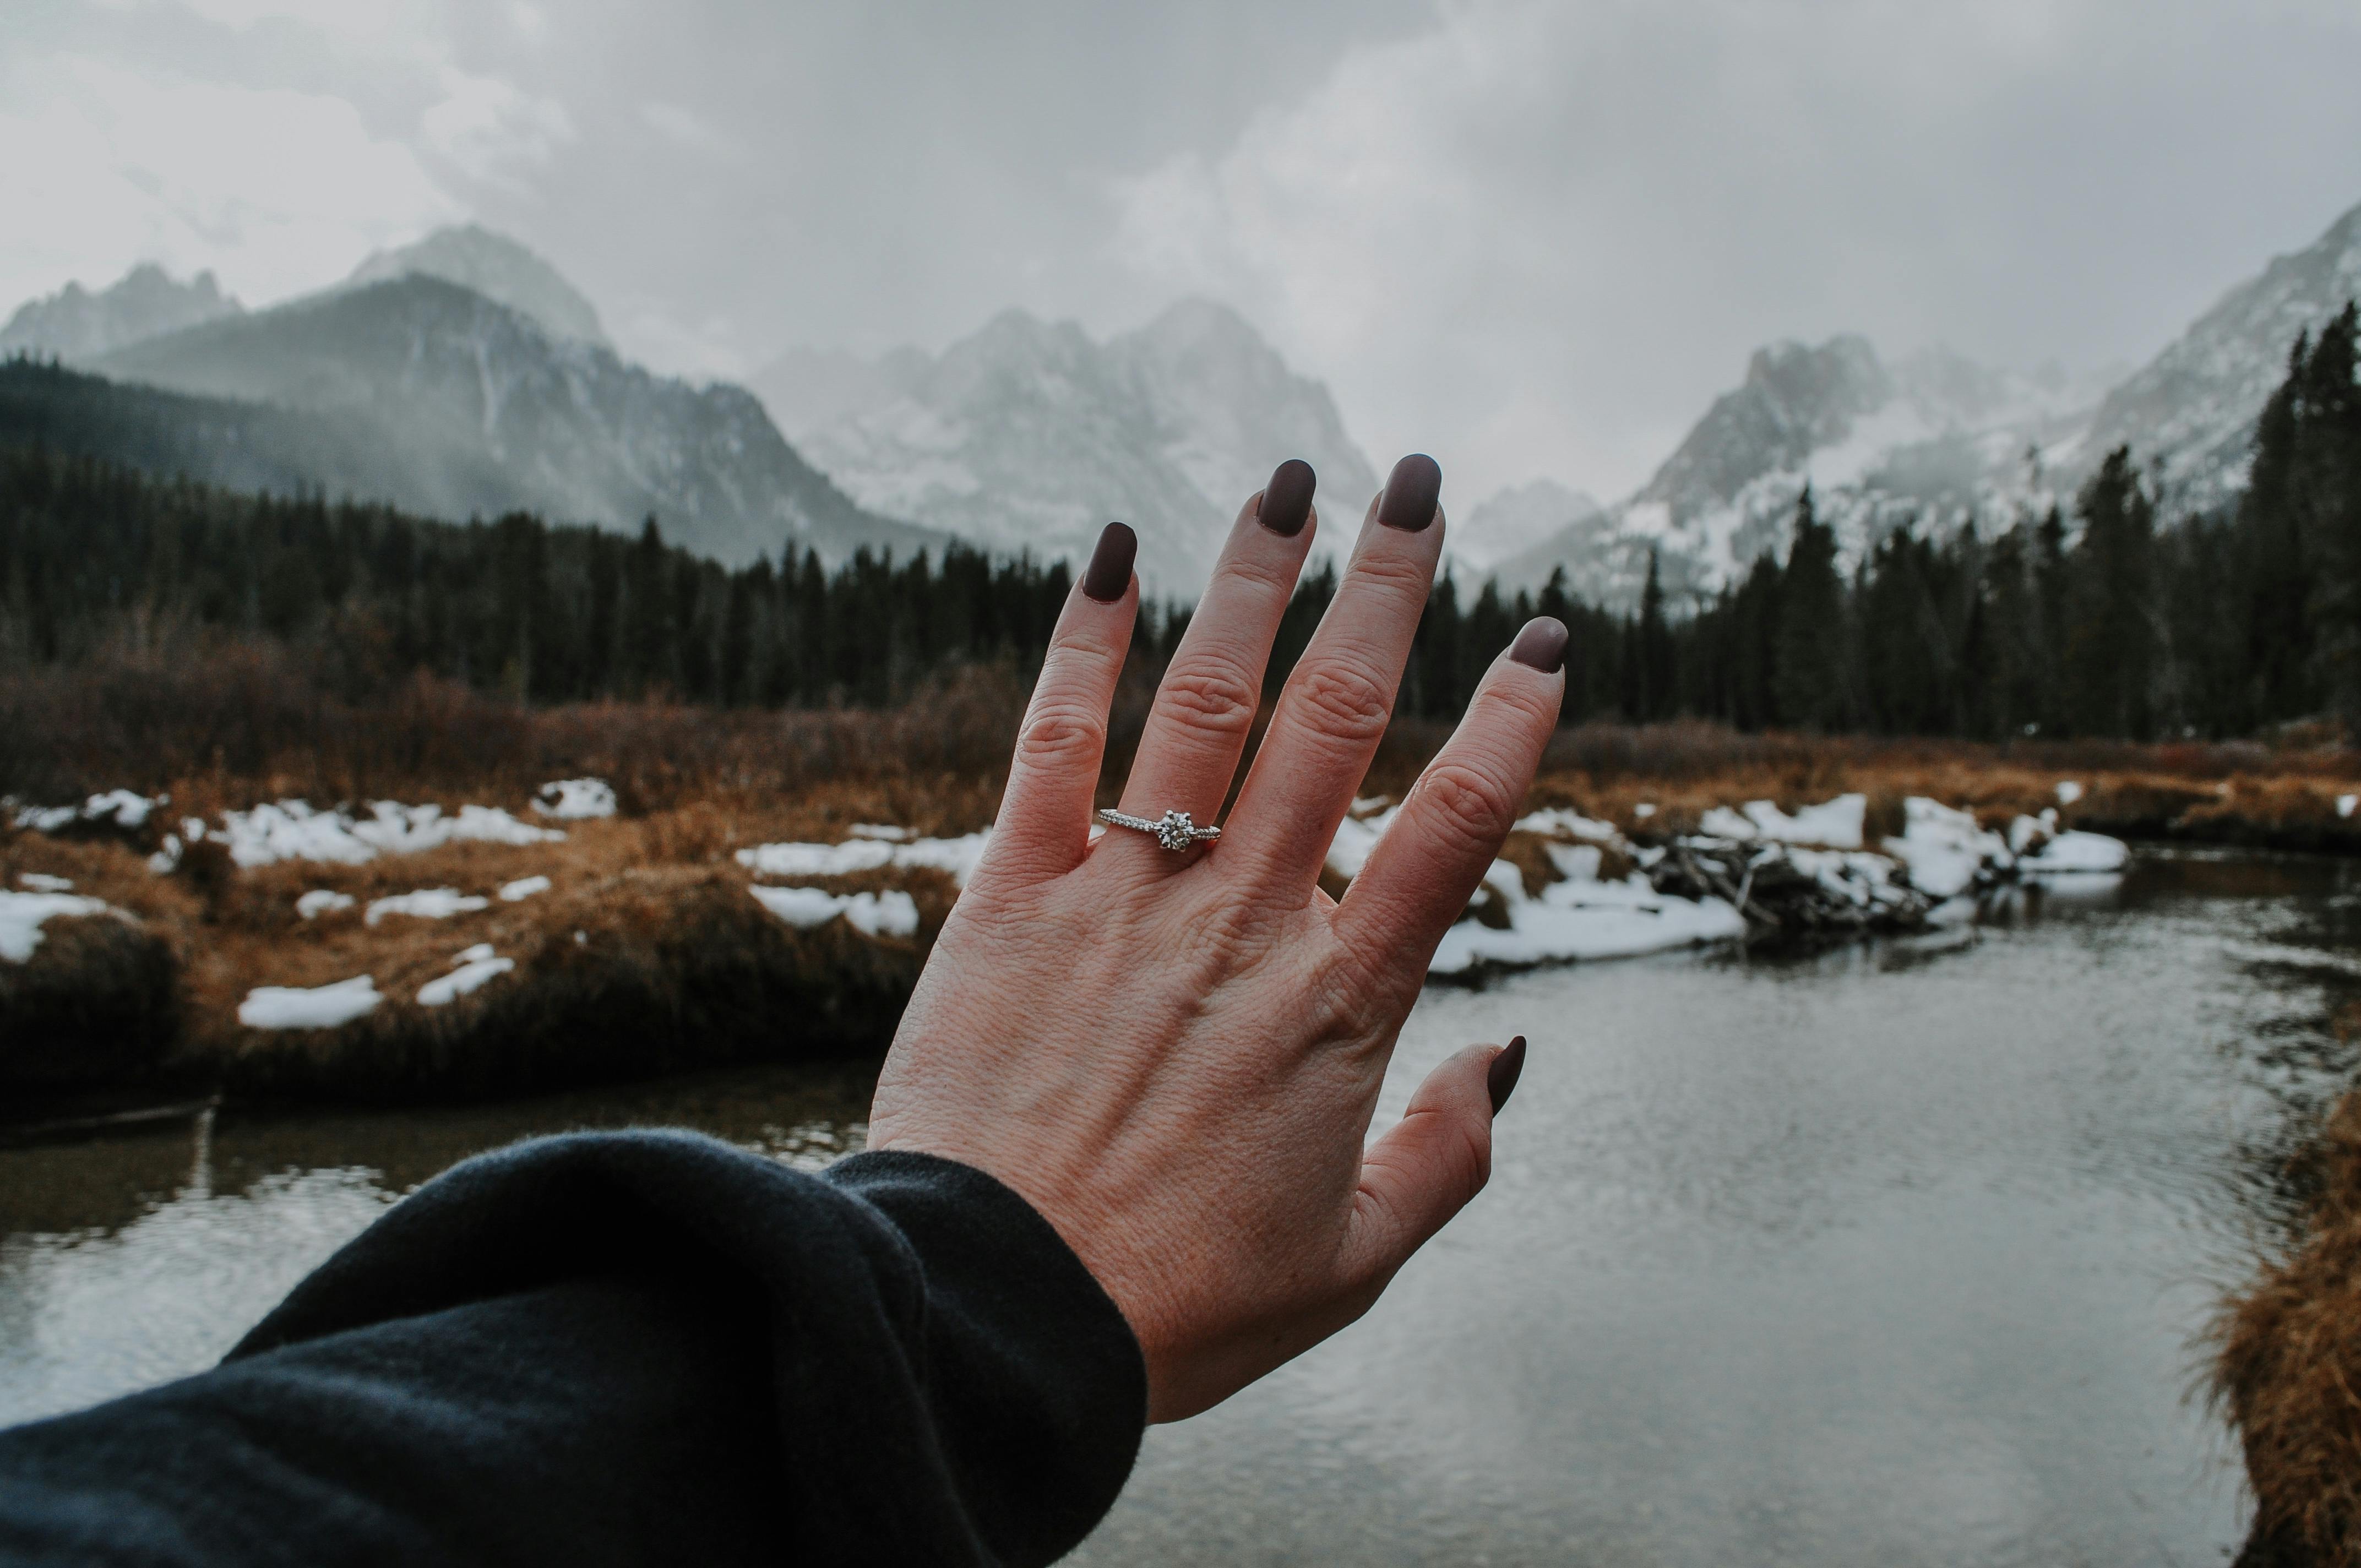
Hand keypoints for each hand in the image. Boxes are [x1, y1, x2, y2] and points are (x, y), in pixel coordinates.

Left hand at [868, 454, 1566, 1421]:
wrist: (997, 1317)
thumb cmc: (1177, 1303)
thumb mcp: (1354, 1266)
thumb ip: (1450, 1159)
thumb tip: (1511, 1059)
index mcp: (1340, 1004)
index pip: (1455, 825)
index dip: (1511, 719)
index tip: (1544, 632)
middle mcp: (1243, 922)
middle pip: (1338, 721)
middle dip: (1388, 590)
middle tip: (1421, 483)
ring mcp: (1123, 897)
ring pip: (1206, 703)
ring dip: (1254, 581)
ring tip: (1291, 479)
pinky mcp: (1009, 896)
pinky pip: (1051, 744)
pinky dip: (1080, 642)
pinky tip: (1108, 552)